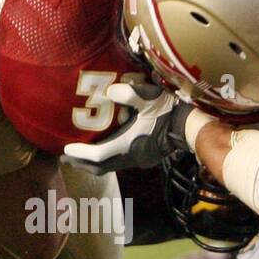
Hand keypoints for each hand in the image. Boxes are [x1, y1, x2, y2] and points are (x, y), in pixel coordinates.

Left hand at [64, 81, 193, 173]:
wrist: (192, 127)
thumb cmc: (170, 111)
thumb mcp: (150, 97)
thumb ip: (129, 93)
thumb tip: (109, 91)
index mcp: (129, 145)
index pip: (99, 155)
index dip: (81, 153)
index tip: (66, 149)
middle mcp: (131, 157)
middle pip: (100, 167)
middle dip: (82, 163)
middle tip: (66, 157)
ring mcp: (138, 160)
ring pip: (110, 167)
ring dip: (93, 163)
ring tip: (79, 156)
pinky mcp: (144, 157)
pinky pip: (118, 162)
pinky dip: (106, 159)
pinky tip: (103, 148)